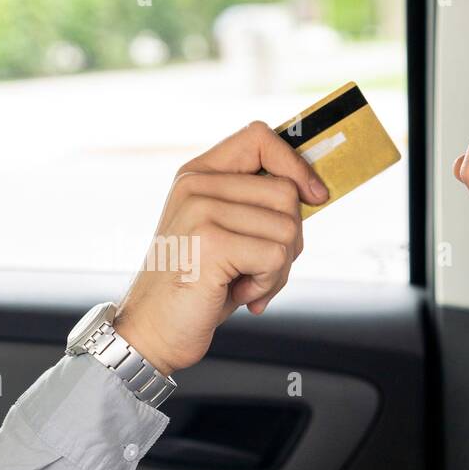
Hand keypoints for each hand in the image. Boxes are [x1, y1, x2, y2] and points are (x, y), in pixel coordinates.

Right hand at [114, 121, 328, 375]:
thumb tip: (315, 192)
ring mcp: (201, 210)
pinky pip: (276, 257)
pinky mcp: (211, 242)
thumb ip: (257, 206)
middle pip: (286, 192)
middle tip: (260, 269)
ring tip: (245, 284)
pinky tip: (239, 295)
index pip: (258, 137)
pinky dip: (268, 285)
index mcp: (197, 175)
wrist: (153, 331)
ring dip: (279, 268)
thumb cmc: (197, 287)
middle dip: (290, 239)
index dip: (295, 164)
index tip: (315, 195)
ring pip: (288, 227)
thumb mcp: (226, 233)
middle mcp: (196, 186)